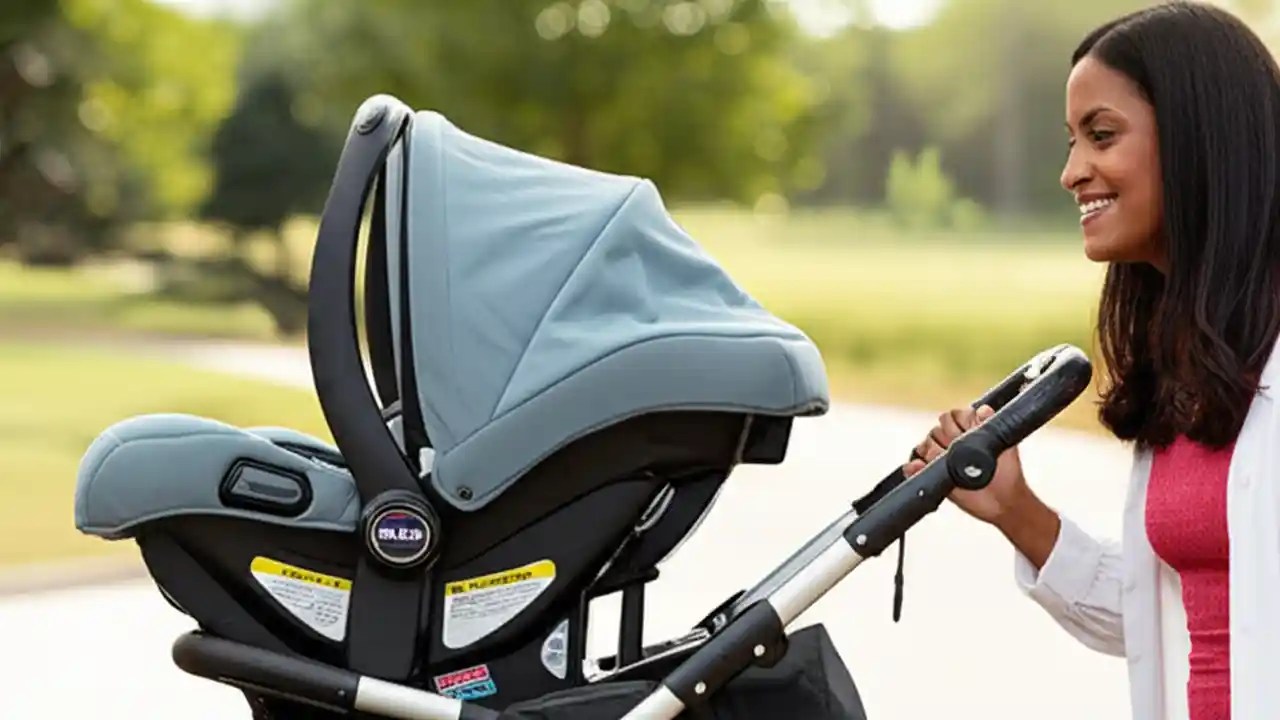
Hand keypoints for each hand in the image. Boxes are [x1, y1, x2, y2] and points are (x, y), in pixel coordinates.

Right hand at [902, 405, 1029, 526]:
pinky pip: (913, 467)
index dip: (956, 423)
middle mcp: (953, 442)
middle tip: (957, 453)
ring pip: (924, 446)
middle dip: (944, 440)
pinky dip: (913, 467)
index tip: (965, 434)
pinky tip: (920, 467)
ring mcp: (941, 459)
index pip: (952, 416)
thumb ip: (991, 426)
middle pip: (936, 430)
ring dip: (930, 453)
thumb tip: (983, 409)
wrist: (1003, 503)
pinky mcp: (933, 475)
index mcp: (969, 430)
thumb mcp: (1003, 446)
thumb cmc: (1008, 475)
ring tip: (944, 463)